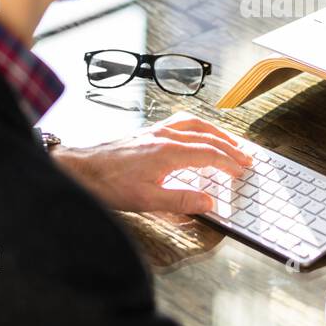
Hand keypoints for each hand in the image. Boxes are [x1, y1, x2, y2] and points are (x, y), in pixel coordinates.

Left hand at [53, 113, 251, 213]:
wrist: (80, 170)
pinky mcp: (146, 133)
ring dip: (216, 132)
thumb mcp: (147, 201)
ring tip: (229, 142)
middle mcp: (165, 136)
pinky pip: (180, 122)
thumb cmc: (109, 185)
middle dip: (229, 147)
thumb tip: (210, 202)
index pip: (209, 153)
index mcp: (169, 151)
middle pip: (206, 136)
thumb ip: (181, 201)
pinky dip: (197, 127)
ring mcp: (155, 132)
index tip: (241, 171)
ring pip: (194, 124)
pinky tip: (196, 133)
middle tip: (245, 158)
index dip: (229, 163)